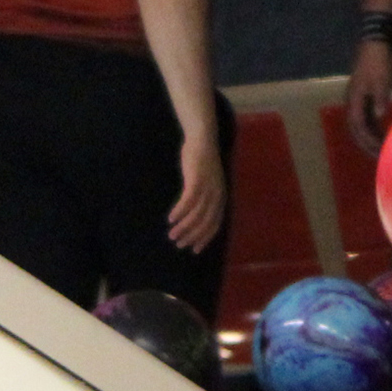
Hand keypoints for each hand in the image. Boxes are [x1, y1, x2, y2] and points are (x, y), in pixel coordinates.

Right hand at [167, 135, 226, 252]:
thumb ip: (204, 198)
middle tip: (179, 244)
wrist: (203, 140)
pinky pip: (189, 201)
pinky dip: (180, 211)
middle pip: (206, 222)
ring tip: (172, 234)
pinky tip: (171, 218)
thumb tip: (195, 215)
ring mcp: (208, 188)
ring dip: (184, 227)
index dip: (205, 238)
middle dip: (193, 236)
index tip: (194, 249)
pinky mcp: (197, 180)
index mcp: (221, 197)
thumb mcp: (207, 183)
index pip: (215, 224)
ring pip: (197, 214)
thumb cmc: (202, 162)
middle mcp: (217, 195)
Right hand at [344, 40, 391, 154]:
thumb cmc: (378, 61)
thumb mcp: (380, 80)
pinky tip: (382, 135)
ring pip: (361, 125)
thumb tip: (379, 115)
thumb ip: (380, 98)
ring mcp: (358, 100)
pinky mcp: (365, 97)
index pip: (358, 126)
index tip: (379, 151)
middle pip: (356, 129)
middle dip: (366, 144)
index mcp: (354, 99)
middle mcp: (353, 102)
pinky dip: (373, 128)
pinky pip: (366, 117)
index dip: (367, 140)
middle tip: (379, 157)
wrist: (376, 44)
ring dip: (369, 138)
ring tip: (381, 150)